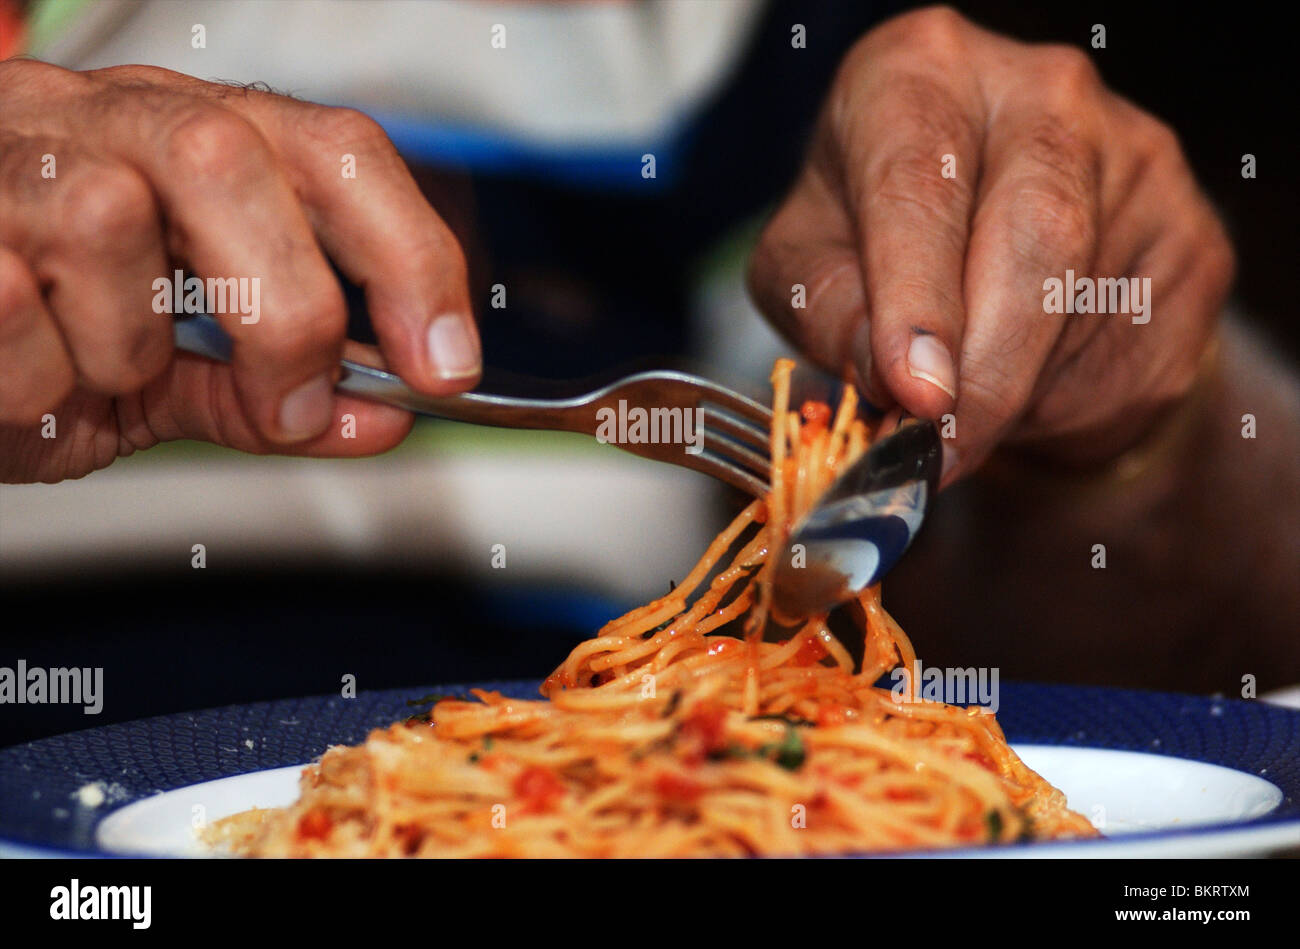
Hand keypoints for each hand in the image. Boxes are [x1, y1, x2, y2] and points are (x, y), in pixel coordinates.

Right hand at [0, 61, 480, 482]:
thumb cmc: (48, 329)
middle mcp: (106, 122)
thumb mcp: (176, 365)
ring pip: (107, 223)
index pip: (336, 152)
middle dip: (287, 305)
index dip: (408, 252)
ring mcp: (12, 160)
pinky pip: (13, 305)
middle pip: (229, 160)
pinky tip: (34, 376)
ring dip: (127, 343)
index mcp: (197, 139)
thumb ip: (271, 387)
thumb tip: (383, 414)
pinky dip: (40, 379)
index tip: (444, 362)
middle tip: (293, 398)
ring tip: (101, 367)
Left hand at [748, 6, 1234, 482]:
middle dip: (985, 372)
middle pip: (1037, 237)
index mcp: (919, 75)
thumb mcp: (809, 262)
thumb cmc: (872, 239)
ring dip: (1019, 395)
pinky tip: (1025, 393)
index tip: (915, 394)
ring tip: (965, 412)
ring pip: (1088, 307)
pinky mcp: (1191, 234)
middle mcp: (1042, 92)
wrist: (984, 233)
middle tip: (937, 453)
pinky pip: (1139, 350)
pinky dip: (1070, 404)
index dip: (917, 299)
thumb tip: (889, 373)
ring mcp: (1135, 157)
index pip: (920, 183)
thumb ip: (828, 309)